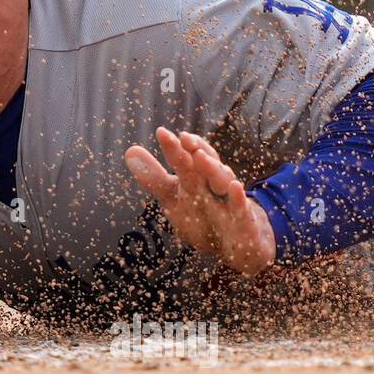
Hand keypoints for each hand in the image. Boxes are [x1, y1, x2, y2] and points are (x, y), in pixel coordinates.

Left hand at [124, 127, 276, 276]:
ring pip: (223, 182)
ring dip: (213, 168)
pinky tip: (236, 188)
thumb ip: (154, 177)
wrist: (240, 241)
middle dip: (196, 150)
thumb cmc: (204, 212)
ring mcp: (231, 201)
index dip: (174, 147)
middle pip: (205, 164)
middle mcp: (214, 184)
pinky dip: (238, 199)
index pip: (185, 159)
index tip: (161, 132)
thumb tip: (130, 150)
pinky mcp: (244, 220)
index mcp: (197, 177)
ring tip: (200, 156)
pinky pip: (242, 209)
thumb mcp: (175, 197)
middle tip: (184, 137)